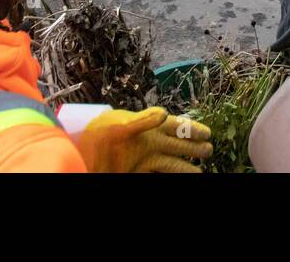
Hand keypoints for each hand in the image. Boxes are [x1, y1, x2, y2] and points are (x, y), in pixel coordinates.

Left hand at [77, 106, 212, 172]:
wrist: (80, 155)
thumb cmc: (98, 136)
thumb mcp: (119, 126)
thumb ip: (141, 121)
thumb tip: (164, 114)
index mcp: (148, 128)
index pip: (176, 127)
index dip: (192, 130)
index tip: (207, 133)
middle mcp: (150, 144)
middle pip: (177, 146)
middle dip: (194, 148)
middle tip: (209, 151)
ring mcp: (144, 160)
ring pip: (171, 164)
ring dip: (186, 167)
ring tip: (200, 172)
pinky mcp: (138, 172)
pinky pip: (159, 174)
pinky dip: (171, 176)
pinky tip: (184, 176)